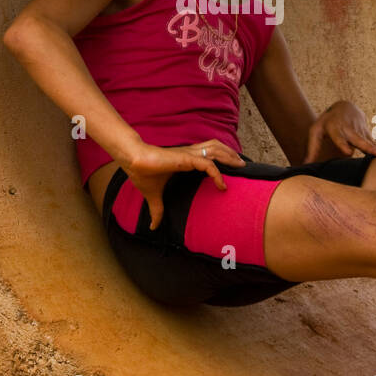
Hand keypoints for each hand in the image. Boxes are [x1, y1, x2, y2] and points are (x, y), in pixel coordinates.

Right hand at [119, 140, 244, 229]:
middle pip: (216, 148)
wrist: (133, 162)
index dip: (220, 157)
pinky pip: (208, 165)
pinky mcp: (186, 159)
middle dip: (230, 154)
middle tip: (243, 164)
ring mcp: (189, 155)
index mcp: (185, 158)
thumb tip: (153, 227)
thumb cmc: (142, 174)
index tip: (231, 168)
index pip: (208, 153)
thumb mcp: (153, 196)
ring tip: (240, 166)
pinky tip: (222, 186)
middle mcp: (189, 153)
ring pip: (215, 151)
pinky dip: (217, 174)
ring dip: (229, 158)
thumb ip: (157, 209)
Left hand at [304, 100, 375, 162]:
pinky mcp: (367, 134)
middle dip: (367, 147)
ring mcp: (360, 131)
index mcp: (335, 128)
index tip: (348, 152)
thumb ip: (312, 148)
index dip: (343, 144)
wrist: (345, 107)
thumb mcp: (315, 131)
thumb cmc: (327, 122)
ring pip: (369, 142)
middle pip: (359, 139)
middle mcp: (349, 129)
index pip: (339, 137)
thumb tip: (304, 165)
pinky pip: (374, 144)